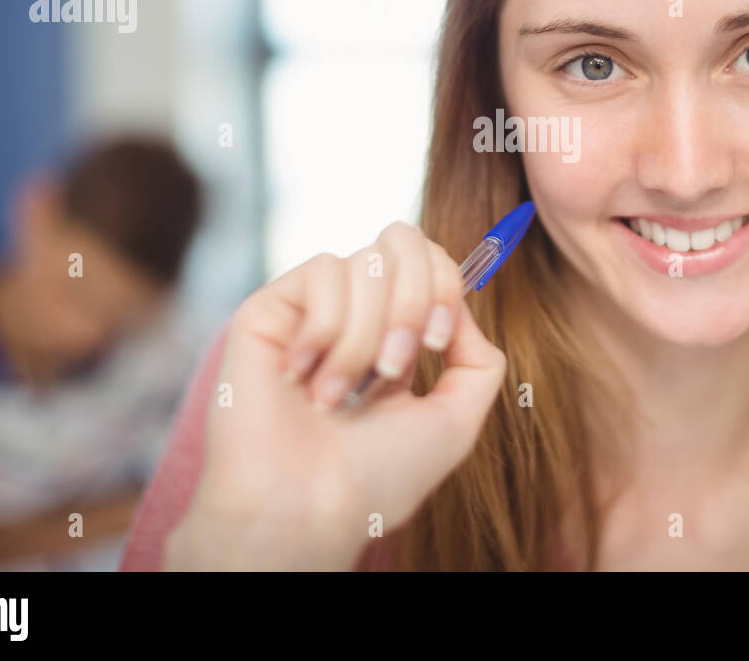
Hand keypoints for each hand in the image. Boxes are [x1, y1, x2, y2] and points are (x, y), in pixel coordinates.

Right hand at [165, 222, 505, 569]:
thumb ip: (479, 360)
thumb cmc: (377, 478)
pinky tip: (302, 376)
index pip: (430, 260)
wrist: (307, 508)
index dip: (445, 286)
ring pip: (365, 261)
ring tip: (337, 395)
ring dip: (366, 335)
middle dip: (413, 302)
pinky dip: (327, 328)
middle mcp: (353, 315)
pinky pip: (323, 270)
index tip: (436, 345)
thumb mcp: (457, 421)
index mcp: (394, 335)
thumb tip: (460, 309)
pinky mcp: (269, 309)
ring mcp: (309, 309)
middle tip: (392, 367)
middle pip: (402, 240)